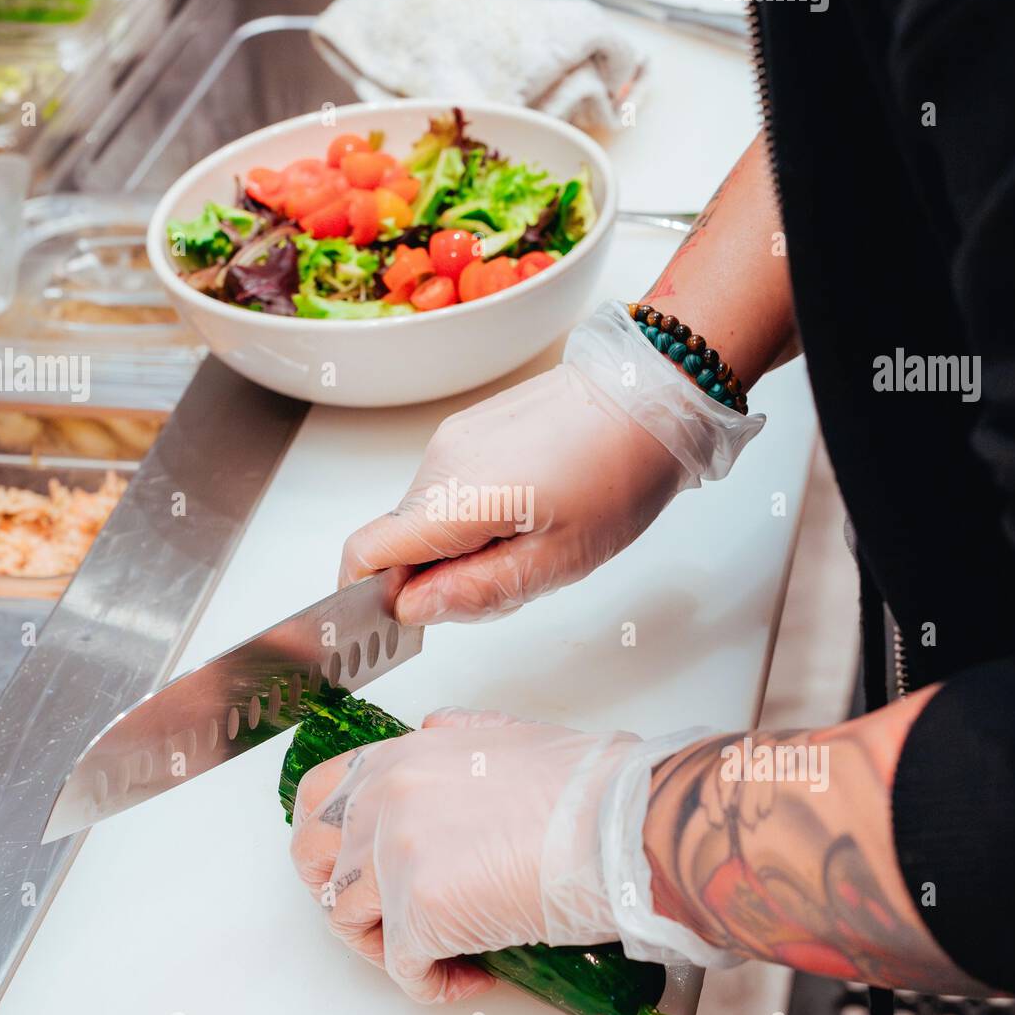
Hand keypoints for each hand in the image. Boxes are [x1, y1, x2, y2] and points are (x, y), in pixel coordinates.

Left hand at [289, 708, 640, 1001]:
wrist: (621, 820)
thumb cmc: (586, 784)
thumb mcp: (507, 732)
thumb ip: (455, 734)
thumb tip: (435, 733)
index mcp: (401, 755)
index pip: (316, 796)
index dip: (327, 841)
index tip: (355, 868)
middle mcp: (384, 799)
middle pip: (313, 860)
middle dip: (340, 895)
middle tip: (381, 919)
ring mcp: (395, 856)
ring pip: (348, 920)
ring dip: (387, 947)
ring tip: (437, 952)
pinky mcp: (419, 913)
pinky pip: (402, 971)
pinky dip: (433, 984)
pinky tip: (471, 978)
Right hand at [339, 362, 686, 624]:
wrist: (648, 395)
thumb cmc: (618, 474)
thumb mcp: (558, 560)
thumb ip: (476, 592)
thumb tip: (411, 610)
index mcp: (455, 496)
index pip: (365, 554)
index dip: (370, 597)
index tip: (405, 619)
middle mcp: (440, 460)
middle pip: (398, 539)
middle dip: (434, 575)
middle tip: (505, 580)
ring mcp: (453, 438)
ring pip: (425, 514)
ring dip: (457, 544)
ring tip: (528, 539)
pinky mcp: (469, 427)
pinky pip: (448, 485)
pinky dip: (470, 512)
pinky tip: (528, 509)